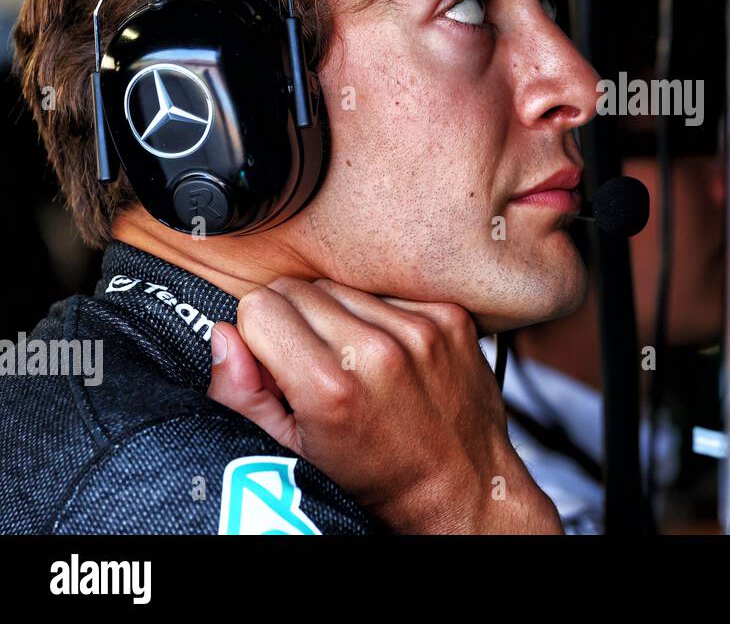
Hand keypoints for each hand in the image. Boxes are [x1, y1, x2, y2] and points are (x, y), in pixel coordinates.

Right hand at [206, 276, 561, 533]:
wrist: (461, 487)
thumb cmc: (377, 478)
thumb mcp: (292, 454)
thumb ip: (242, 395)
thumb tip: (224, 335)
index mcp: (330, 386)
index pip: (260, 306)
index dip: (259, 336)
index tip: (276, 364)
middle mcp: (378, 351)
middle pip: (299, 289)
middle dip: (295, 322)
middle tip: (316, 367)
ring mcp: (421, 330)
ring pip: (345, 287)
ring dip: (340, 317)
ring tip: (356, 364)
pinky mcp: (451, 318)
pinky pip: (391, 293)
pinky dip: (384, 317)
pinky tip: (391, 356)